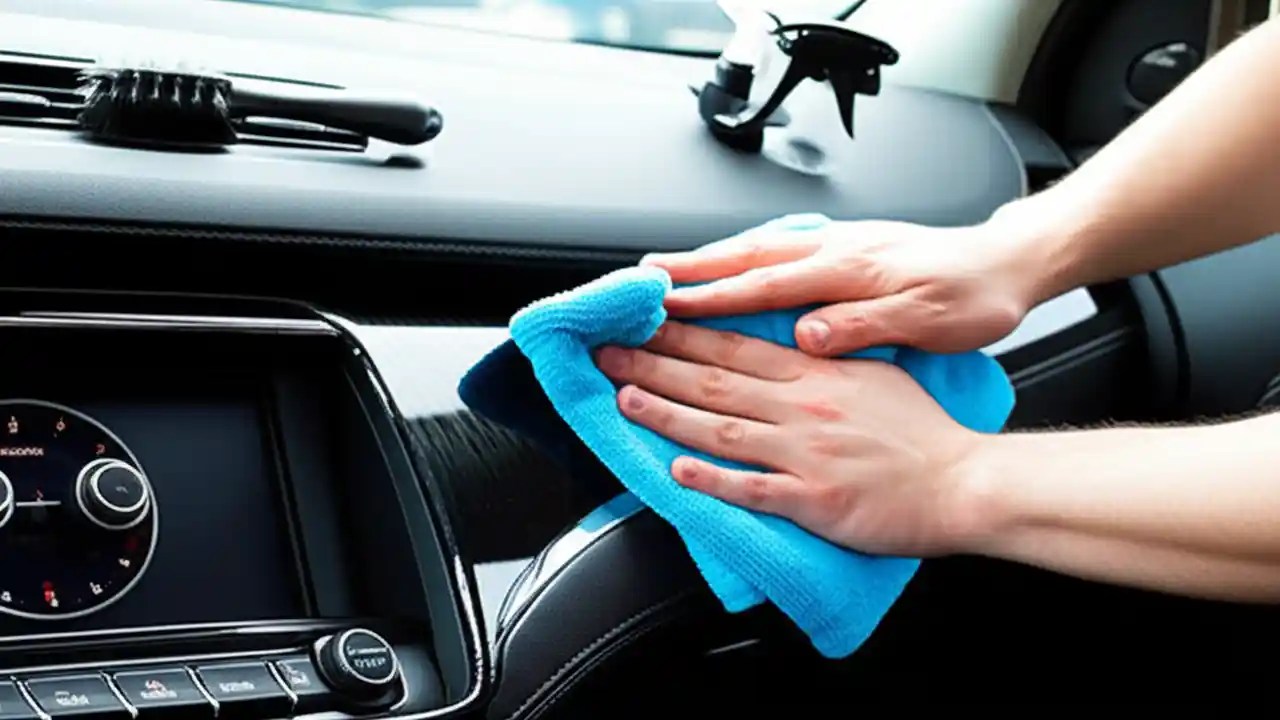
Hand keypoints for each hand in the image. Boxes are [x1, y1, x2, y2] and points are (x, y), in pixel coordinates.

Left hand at [594, 321, 991, 557]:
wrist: (962, 482)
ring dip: (667, 413)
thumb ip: (825, 356)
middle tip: (608, 353)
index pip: (734, 347)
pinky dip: (712, 478)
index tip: (643, 323)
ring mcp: (807, 453)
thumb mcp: (873, 373)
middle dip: (654, 364)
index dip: (682, 334)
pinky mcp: (814, 499)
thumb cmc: (920, 432)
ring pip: (722, 428)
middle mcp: (805, 407)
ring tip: (624, 399)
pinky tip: (675, 470)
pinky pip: (753, 488)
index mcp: (817, 374)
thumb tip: (789, 339)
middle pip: (714, 381)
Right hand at [641, 218, 1041, 356]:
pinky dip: (745, 256)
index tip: (664, 307)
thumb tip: (806, 336)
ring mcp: (840, 244)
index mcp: (850, 270)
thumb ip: (864, 325)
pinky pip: (781, 248)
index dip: (710, 298)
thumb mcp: (929, 320)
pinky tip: (732, 265)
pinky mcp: (849, 247)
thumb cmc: (974, 296)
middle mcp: (836, 250)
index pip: (763, 285)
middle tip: (643, 280)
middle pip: (748, 257)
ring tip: (670, 271)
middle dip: (692, 270)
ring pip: (760, 248)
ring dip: (711, 260)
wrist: (1010, 263)